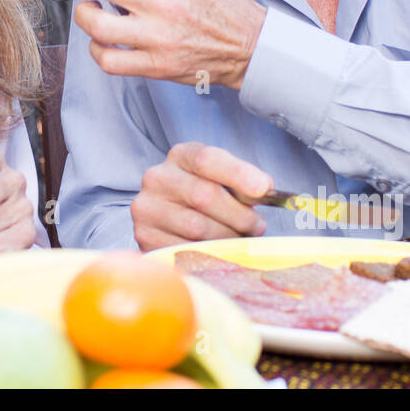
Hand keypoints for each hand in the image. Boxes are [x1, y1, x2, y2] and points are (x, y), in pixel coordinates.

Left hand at [50, 0, 266, 89]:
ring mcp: (158, 37)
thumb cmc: (217, 3)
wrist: (250, 46)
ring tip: (93, 10)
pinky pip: (107, 59)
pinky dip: (97, 49)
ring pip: (95, 23)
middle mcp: (163, 3)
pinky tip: (105, 40)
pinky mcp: (156, 66)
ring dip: (84, 13)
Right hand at [131, 142, 273, 250]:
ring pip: (197, 228)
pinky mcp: (145, 237)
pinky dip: (208, 254)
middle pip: (204, 195)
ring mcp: (147, 208)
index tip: (263, 188)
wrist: (168, 216)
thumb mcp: (221, 180)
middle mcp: (158, 178)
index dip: (237, 173)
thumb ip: (242, 182)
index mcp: (180, 156)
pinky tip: (217, 251)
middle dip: (239, 215)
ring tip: (238, 239)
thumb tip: (265, 189)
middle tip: (257, 226)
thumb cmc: (203, 196)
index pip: (207, 159)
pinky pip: (184, 250)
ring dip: (227, 238)